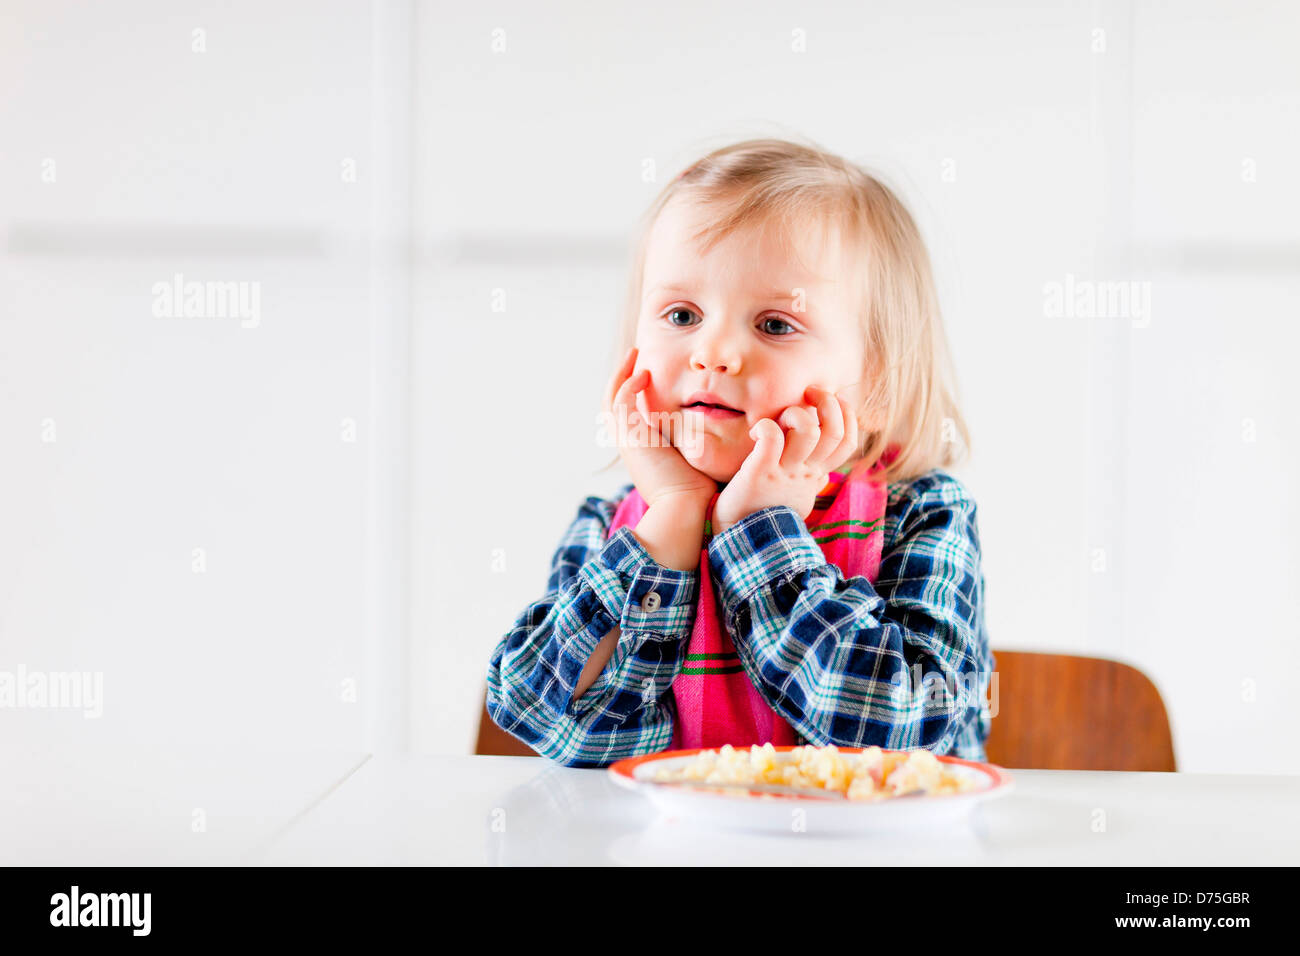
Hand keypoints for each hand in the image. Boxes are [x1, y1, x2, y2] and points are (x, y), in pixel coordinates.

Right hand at [604, 347, 716, 508]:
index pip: (627, 415)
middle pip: (613, 403)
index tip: (646, 376)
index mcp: (640, 449)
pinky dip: (629, 385)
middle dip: (622, 377)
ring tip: (635, 355)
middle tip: (634, 357)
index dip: (632, 393)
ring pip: (612, 399)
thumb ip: (692, 443)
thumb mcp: (691, 461)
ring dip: (622, 374)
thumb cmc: (694, 492)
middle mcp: (627, 444)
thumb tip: (708, 435)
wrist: (683, 508)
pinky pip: (622, 402)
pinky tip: (645, 374)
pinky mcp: (630, 437)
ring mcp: (626, 440)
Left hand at [712, 386, 859, 534]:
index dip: (846, 415)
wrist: (742, 543)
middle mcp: (805, 472)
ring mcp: (784, 472)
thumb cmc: (765, 514)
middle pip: (835, 431)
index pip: (848, 441)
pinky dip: (765, 426)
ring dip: (796, 413)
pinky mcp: (760, 472)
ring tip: (781, 417)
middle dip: (827, 402)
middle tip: (809, 393)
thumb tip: (824, 471)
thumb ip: (812, 479)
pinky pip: (772, 438)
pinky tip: (755, 432)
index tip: (829, 402)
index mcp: (816, 475)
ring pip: (808, 430)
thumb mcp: (799, 496)